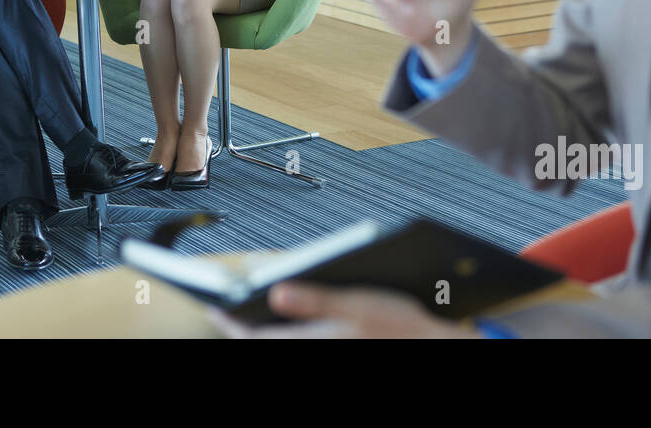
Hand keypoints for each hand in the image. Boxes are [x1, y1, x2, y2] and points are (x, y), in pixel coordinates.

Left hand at [208, 283, 480, 338]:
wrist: (435, 350)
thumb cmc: (403, 327)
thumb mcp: (358, 302)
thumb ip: (314, 298)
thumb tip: (274, 290)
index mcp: (314, 343)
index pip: (255, 336)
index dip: (231, 320)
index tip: (214, 307)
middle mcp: (315, 355)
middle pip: (266, 345)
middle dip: (246, 330)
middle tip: (229, 314)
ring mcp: (323, 360)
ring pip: (283, 349)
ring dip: (268, 337)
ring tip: (256, 321)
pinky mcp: (336, 356)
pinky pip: (303, 351)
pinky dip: (290, 341)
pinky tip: (294, 330)